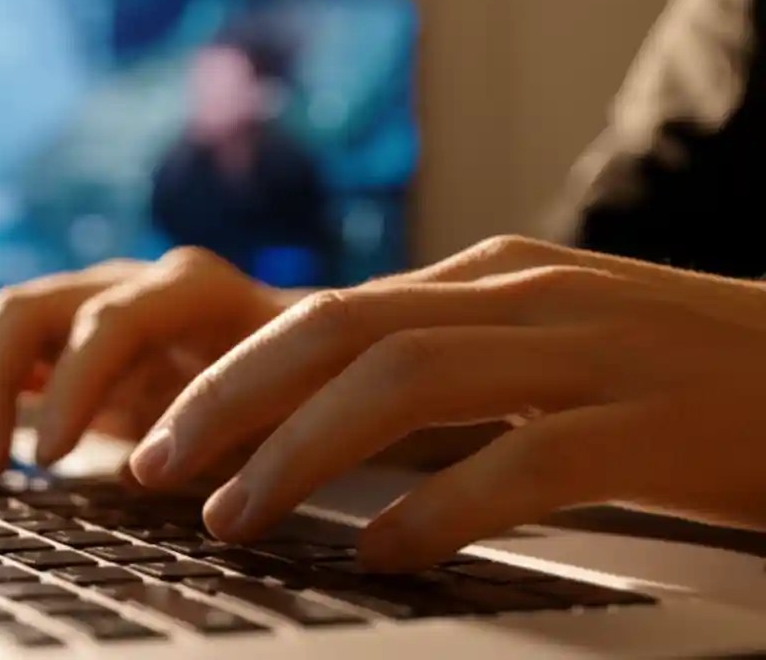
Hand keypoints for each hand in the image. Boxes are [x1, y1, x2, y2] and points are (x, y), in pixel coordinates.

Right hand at [0, 248, 289, 480]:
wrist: (309, 359)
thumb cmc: (306, 386)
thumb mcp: (289, 405)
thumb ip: (237, 425)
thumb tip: (149, 474)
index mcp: (193, 289)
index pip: (110, 321)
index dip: (72, 385)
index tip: (50, 457)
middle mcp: (133, 283)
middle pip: (27, 310)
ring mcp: (95, 302)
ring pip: (0, 322)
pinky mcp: (74, 336)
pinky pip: (4, 348)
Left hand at [126, 236, 765, 571]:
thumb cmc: (672, 376)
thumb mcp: (543, 345)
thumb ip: (446, 359)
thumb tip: (323, 408)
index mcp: (492, 278)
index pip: (330, 313)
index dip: (233, 374)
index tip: (164, 435)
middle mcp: (526, 297)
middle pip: (343, 332)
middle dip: (233, 401)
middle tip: (157, 470)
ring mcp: (593, 352)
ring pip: (410, 380)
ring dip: (302, 451)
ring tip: (233, 518)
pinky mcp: (656, 421)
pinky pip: (528, 459)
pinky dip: (441, 505)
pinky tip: (381, 550)